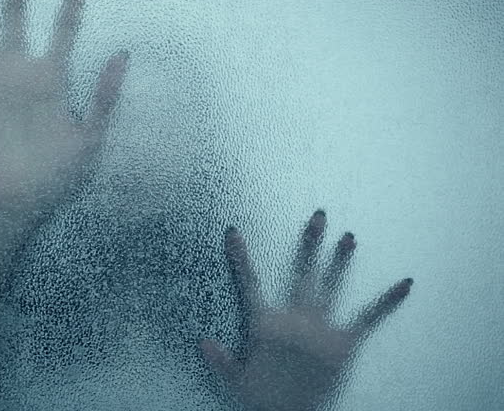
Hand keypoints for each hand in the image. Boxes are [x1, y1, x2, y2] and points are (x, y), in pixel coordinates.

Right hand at [200, 210, 412, 410]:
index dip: (241, 257)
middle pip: (302, 274)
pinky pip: (368, 319)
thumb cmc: (263, 400)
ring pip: (331, 287)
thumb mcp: (237, 380)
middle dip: (310, 243)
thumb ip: (221, 360)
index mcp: (266, 325)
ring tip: (349, 237)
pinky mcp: (343, 345)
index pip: (249, 284)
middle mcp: (294, 321)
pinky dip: (387, 301)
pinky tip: (405, 284)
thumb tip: (203, 342)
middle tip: (319, 216)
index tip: (235, 233)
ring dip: (340, 261)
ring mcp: (320, 331)